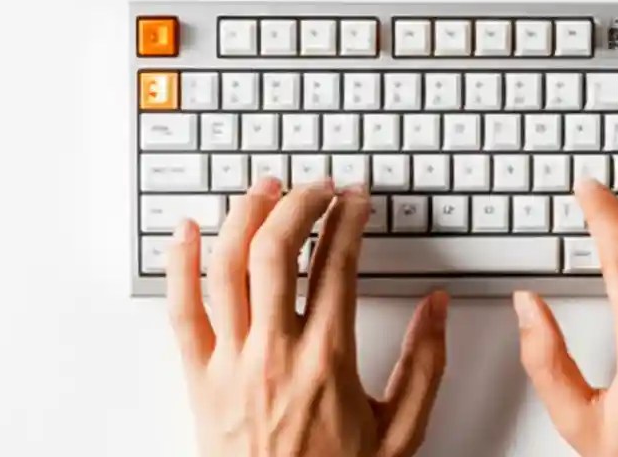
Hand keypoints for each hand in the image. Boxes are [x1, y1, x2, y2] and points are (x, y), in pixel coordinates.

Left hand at [166, 178, 448, 456]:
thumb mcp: (401, 432)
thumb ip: (425, 364)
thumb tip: (438, 307)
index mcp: (328, 359)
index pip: (338, 263)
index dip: (348, 218)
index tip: (355, 199)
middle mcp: (275, 352)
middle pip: (276, 250)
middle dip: (297, 203)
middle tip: (314, 186)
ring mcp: (230, 363)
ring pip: (226, 267)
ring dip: (243, 217)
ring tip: (263, 191)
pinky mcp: (198, 379)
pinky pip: (179, 309)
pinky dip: (178, 263)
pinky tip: (187, 230)